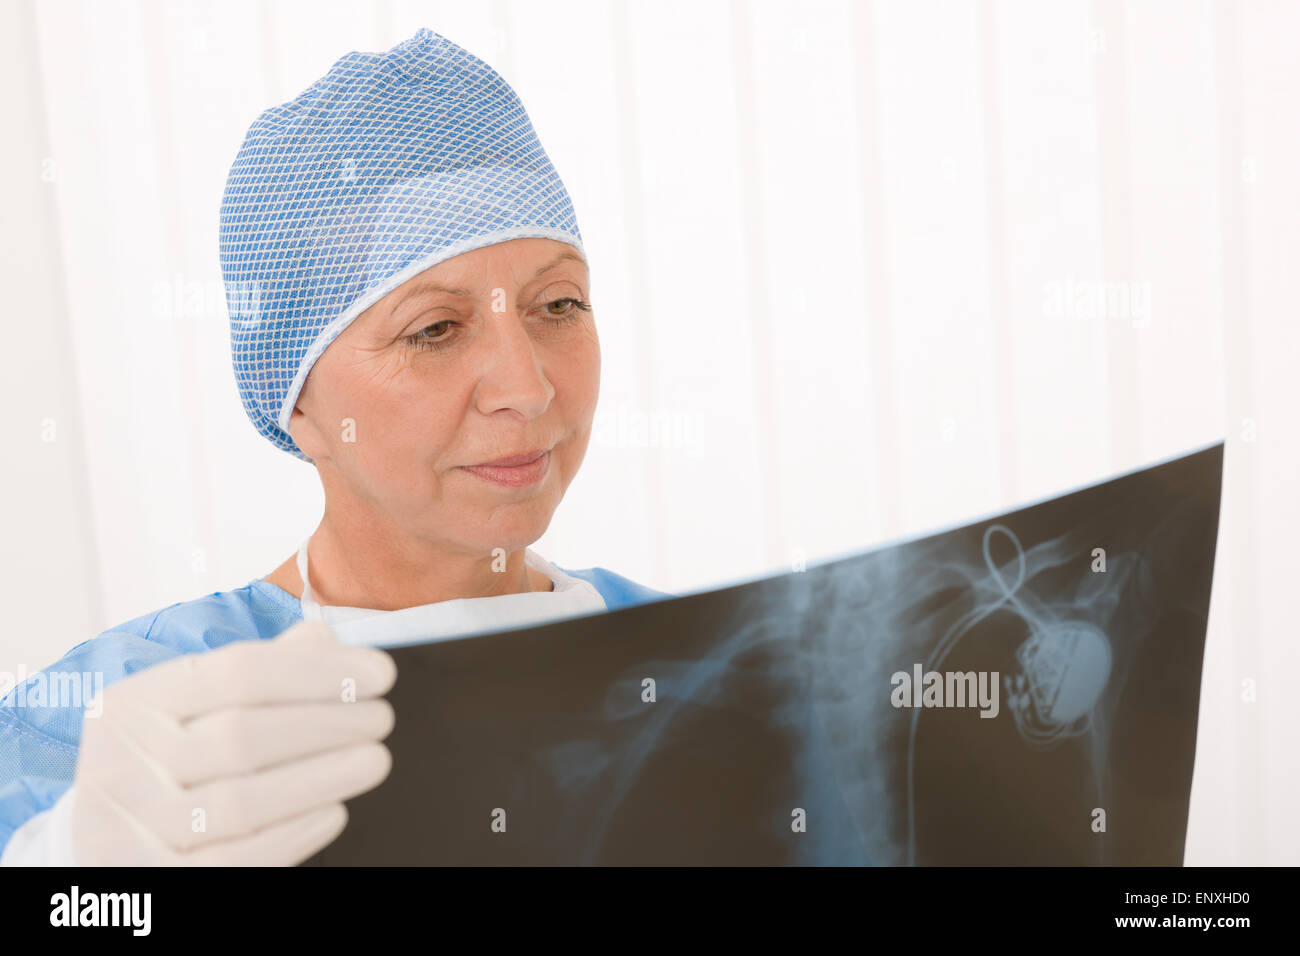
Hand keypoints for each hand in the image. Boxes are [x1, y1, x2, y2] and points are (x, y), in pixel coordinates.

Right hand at [71, 620, 395, 864]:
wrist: (93, 845)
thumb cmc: (160, 764)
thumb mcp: (187, 708)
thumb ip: (254, 673)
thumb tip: (323, 640)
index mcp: (133, 702)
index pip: (238, 671)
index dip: (319, 671)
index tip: (378, 673)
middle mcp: (119, 761)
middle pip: (243, 735)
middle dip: (329, 724)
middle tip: (380, 719)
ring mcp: (127, 826)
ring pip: (242, 802)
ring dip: (324, 777)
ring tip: (373, 760)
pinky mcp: (148, 880)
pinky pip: (235, 860)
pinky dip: (295, 834)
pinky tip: (335, 812)